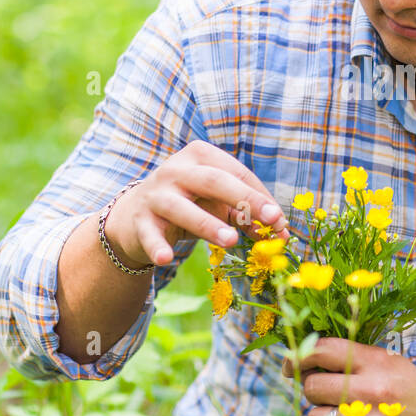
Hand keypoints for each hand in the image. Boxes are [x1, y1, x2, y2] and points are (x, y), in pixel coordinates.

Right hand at [105, 140, 290, 268]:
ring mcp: (155, 194)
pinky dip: (157, 246)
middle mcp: (176, 170)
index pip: (236, 173)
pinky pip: (150, 234)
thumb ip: (247, 215)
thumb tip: (281, 234)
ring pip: (181, 207)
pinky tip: (166, 259)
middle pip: (213, 181)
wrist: (135, 216)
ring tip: (231, 240)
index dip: (260, 196)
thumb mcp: (218, 205)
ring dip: (207, 224)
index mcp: (200, 156)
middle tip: (271, 219)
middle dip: (244, 199)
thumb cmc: (189, 205)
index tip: (280, 220)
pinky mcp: (139, 220)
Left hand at [283, 336, 415, 415]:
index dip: (299, 356)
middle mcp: (367, 388)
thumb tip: (308, 360)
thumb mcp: (389, 362)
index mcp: (374, 361)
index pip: (322, 350)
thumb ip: (353, 358)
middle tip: (327, 396)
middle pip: (312, 386)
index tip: (292, 364)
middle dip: (314, 390)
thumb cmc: (414, 392)